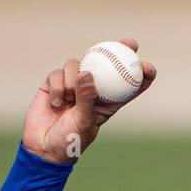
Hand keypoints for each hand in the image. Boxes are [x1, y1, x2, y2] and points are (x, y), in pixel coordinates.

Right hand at [22, 38, 156, 163]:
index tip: (147, 67)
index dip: (141, 75)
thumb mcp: (83, 122)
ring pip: (78, 65)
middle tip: (130, 43)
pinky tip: (55, 103)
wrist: (43, 147)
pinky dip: (57, 87)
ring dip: (72, 80)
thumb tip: (87, 73)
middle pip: (108, 64)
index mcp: (108, 103)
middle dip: (121, 50)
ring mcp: (73, 85)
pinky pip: (58, 74)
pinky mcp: (55, 83)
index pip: (128, 87)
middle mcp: (92, 90)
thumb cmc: (70, 141)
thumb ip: (86, 98)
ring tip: (68, 100)